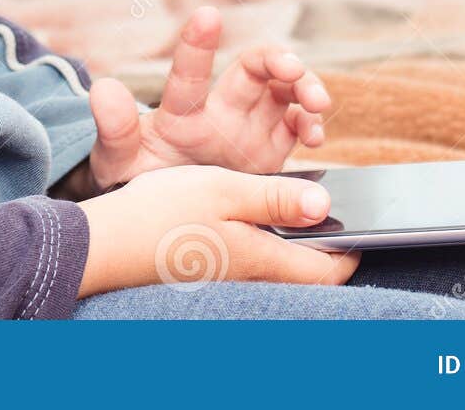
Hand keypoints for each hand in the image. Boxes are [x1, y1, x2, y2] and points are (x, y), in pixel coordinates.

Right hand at [75, 164, 358, 296]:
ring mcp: (229, 273)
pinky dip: (262, 233)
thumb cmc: (161, 215)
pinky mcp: (208, 266)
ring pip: (279, 259)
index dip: (353, 247)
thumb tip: (325, 204)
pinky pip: (250, 253)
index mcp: (264, 258)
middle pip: (309, 269)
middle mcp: (252, 273)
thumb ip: (276, 197)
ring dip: (294, 235)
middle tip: (329, 204)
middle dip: (327, 242)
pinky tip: (248, 208)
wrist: (103, 242)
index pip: (331, 270)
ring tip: (293, 199)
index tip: (360, 219)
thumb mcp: (224, 191)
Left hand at [84, 6, 329, 190]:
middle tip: (293, 68)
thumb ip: (115, 130)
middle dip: (276, 59)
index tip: (207, 15)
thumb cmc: (137, 181)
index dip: (196, 45)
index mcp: (180, 113)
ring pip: (284, 89)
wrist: (165, 215)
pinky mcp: (272, 146)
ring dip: (305, 86)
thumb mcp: (120, 163)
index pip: (188, 74)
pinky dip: (312, 124)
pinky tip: (316, 138)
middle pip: (252, 67)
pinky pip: (299, 125)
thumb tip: (102, 89)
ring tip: (317, 102)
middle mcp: (219, 110)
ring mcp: (249, 125)